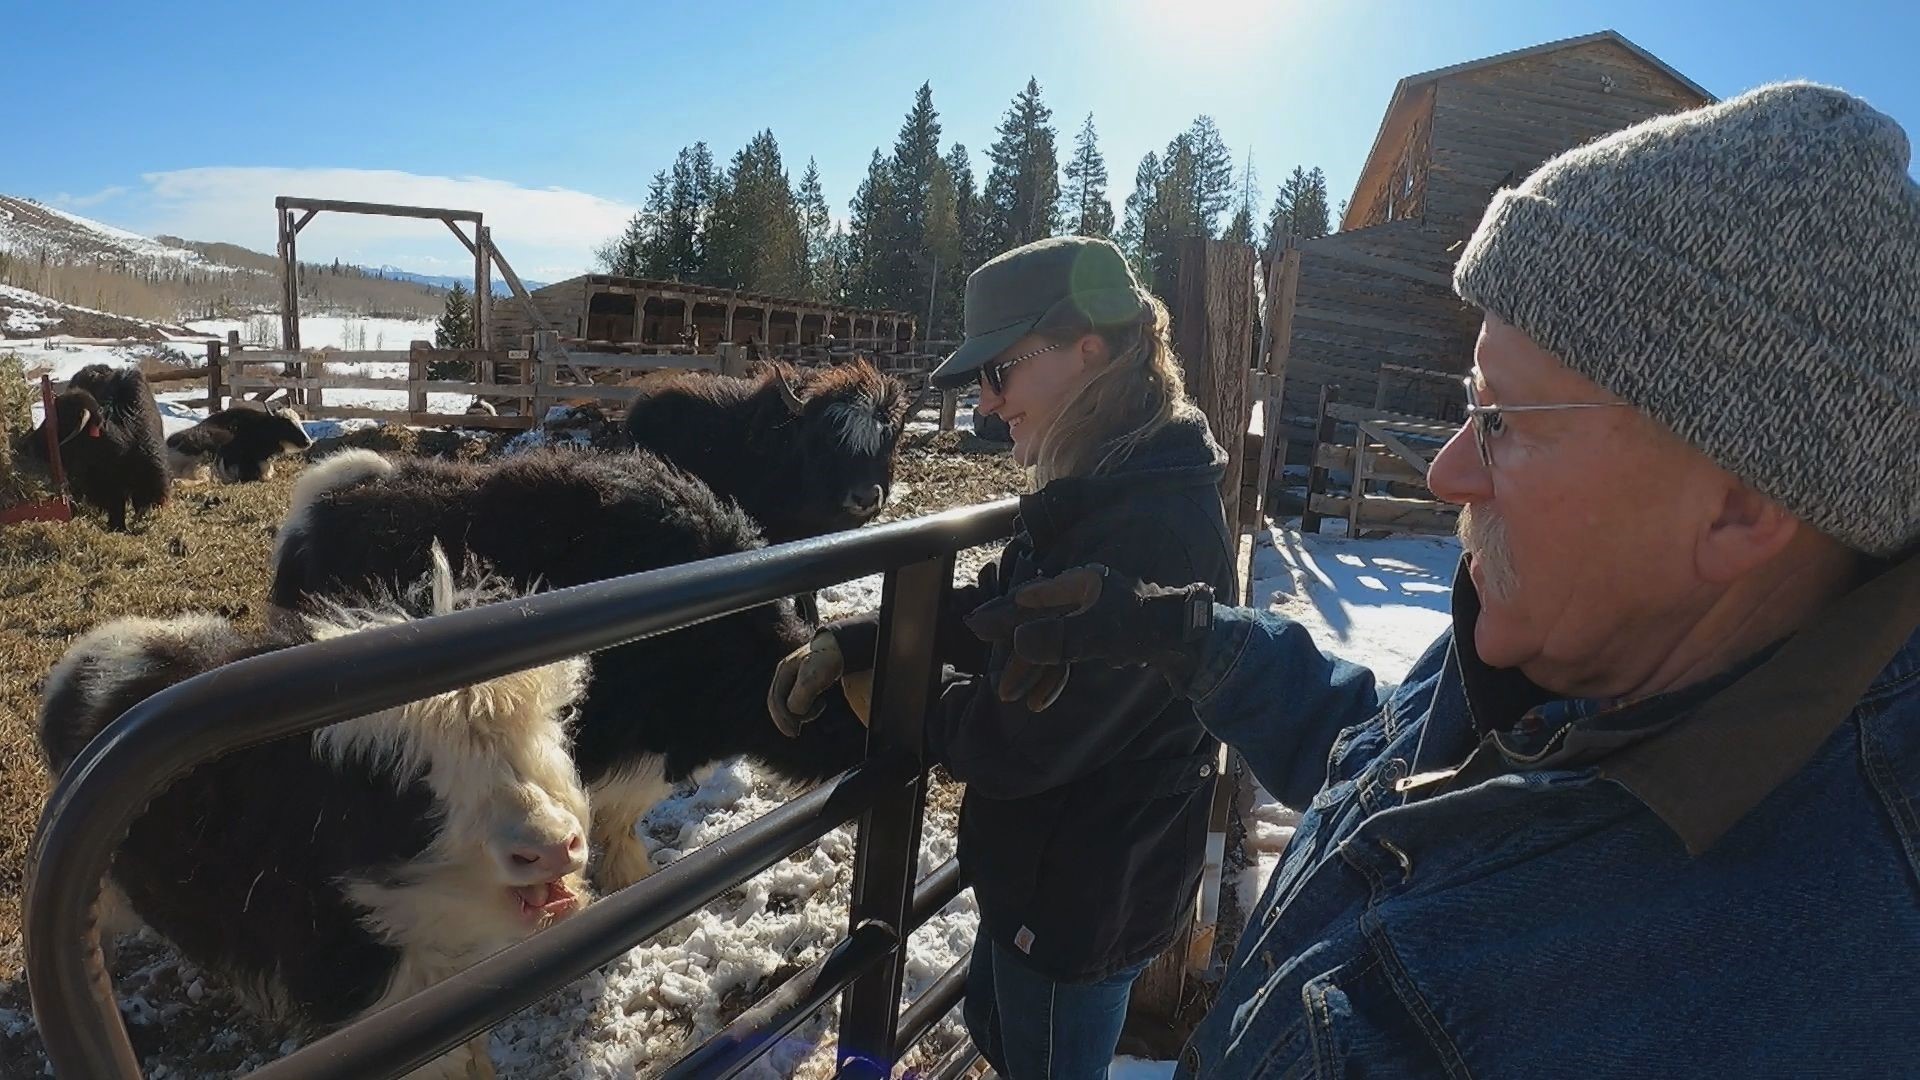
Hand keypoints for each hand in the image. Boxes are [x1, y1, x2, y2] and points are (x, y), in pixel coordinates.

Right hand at [769, 631, 845, 736]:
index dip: (781, 719)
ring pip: (790, 700)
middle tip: (795, 733)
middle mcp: (787, 672)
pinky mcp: (808, 678)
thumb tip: (794, 713)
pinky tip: (821, 703)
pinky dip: (808, 706)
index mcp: (784, 670)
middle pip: (778, 701)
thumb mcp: (812, 679)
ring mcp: (797, 675)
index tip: (793, 733)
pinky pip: (800, 697)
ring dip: (800, 711)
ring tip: (819, 707)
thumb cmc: (828, 660)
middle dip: (787, 718)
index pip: (775, 699)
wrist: (844, 646)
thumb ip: (799, 697)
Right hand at [965, 565, 1213, 704]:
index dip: (1001, 616)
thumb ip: (1057, 638)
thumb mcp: (1097, 633)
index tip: (975, 625)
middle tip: (997, 684)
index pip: (1029, 602)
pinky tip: (1042, 699)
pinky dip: (1055, 676)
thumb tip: (1018, 642)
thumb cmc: (1144, 627)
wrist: (1189, 641)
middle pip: (1037, 626)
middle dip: (1016, 656)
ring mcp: (1092, 620)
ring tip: (1013, 699)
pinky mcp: (1104, 640)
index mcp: (1078, 584)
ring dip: (1033, 672)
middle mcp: (1082, 598)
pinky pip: (1069, 656)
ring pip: (1051, 645)